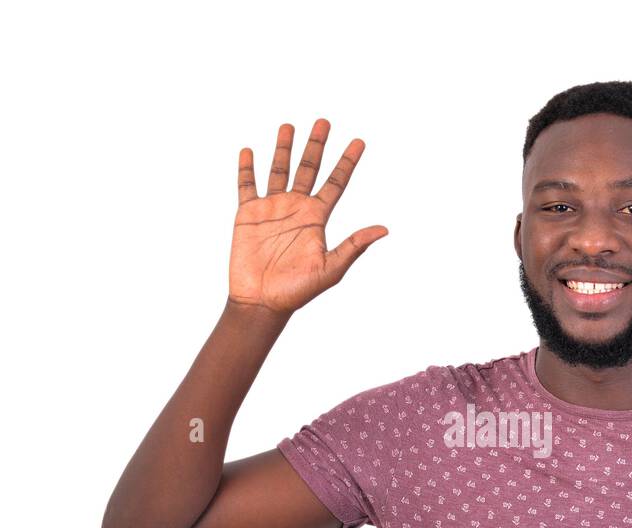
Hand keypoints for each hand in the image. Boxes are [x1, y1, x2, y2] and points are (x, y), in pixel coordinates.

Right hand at [228, 118, 387, 314]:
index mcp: (317, 218)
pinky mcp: (248, 215)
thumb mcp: (331, 268)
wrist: (262, 302)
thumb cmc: (298, 291)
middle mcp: (296, 208)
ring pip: (279, 170)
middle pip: (309, 169)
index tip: (360, 141)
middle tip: (324, 121)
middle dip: (317, 145)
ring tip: (289, 126)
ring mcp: (272, 209)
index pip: (336, 183)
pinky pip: (247, 186)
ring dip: (284, 148)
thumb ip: (354, 246)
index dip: (348, 162)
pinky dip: (247, 169)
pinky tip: (249, 151)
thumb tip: (384, 230)